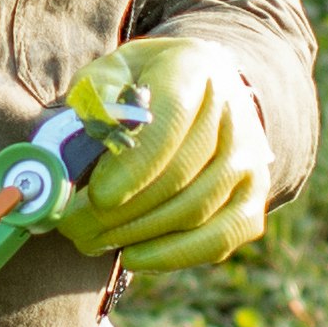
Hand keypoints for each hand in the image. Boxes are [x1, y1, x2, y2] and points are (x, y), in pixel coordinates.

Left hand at [52, 38, 278, 271]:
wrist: (209, 95)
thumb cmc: (147, 86)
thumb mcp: (116, 69)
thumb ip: (96, 92)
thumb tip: (88, 129)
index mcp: (194, 70)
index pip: (171, 121)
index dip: (135, 165)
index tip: (97, 195)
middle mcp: (233, 113)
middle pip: (180, 174)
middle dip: (120, 210)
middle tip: (73, 226)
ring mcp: (249, 158)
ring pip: (196, 210)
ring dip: (137, 234)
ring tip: (91, 241)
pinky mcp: (254, 198)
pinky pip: (219, 239)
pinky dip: (173, 255)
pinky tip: (133, 256)